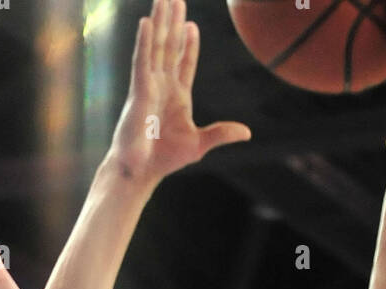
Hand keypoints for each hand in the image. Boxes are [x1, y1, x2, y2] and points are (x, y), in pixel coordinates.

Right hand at [108, 0, 249, 186]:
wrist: (141, 170)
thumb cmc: (164, 159)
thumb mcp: (199, 144)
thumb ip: (221, 133)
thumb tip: (247, 133)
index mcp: (177, 97)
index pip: (184, 63)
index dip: (189, 44)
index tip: (192, 25)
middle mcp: (162, 86)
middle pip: (169, 47)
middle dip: (174, 22)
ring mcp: (149, 86)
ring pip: (156, 46)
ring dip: (160, 21)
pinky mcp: (138, 90)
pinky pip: (142, 61)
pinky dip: (145, 42)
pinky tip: (148, 23)